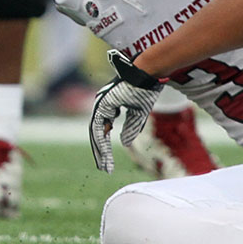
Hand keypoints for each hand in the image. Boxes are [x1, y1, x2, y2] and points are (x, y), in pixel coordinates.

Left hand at [89, 48, 162, 172]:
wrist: (146, 75)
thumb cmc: (144, 90)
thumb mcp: (139, 114)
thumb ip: (131, 128)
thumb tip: (124, 143)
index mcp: (109, 107)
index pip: (103, 130)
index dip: (105, 147)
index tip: (108, 163)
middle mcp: (102, 107)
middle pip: (97, 134)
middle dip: (100, 152)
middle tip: (103, 168)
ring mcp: (100, 105)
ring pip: (96, 132)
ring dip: (99, 150)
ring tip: (104, 166)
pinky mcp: (103, 105)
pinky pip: (98, 126)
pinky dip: (101, 140)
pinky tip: (104, 153)